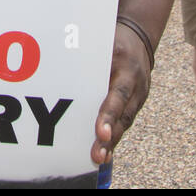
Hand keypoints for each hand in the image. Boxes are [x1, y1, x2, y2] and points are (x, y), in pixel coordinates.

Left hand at [92, 22, 151, 166]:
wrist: (139, 38)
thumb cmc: (114, 39)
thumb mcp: (104, 40)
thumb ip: (87, 53)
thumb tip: (56, 62)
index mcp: (127, 69)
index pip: (119, 94)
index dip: (109, 114)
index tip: (99, 132)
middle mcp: (136, 86)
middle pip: (123, 115)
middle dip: (110, 136)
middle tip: (98, 154)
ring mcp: (138, 96)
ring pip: (125, 122)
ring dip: (112, 142)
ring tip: (99, 157)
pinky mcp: (135, 103)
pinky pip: (124, 122)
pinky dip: (114, 137)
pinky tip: (104, 152)